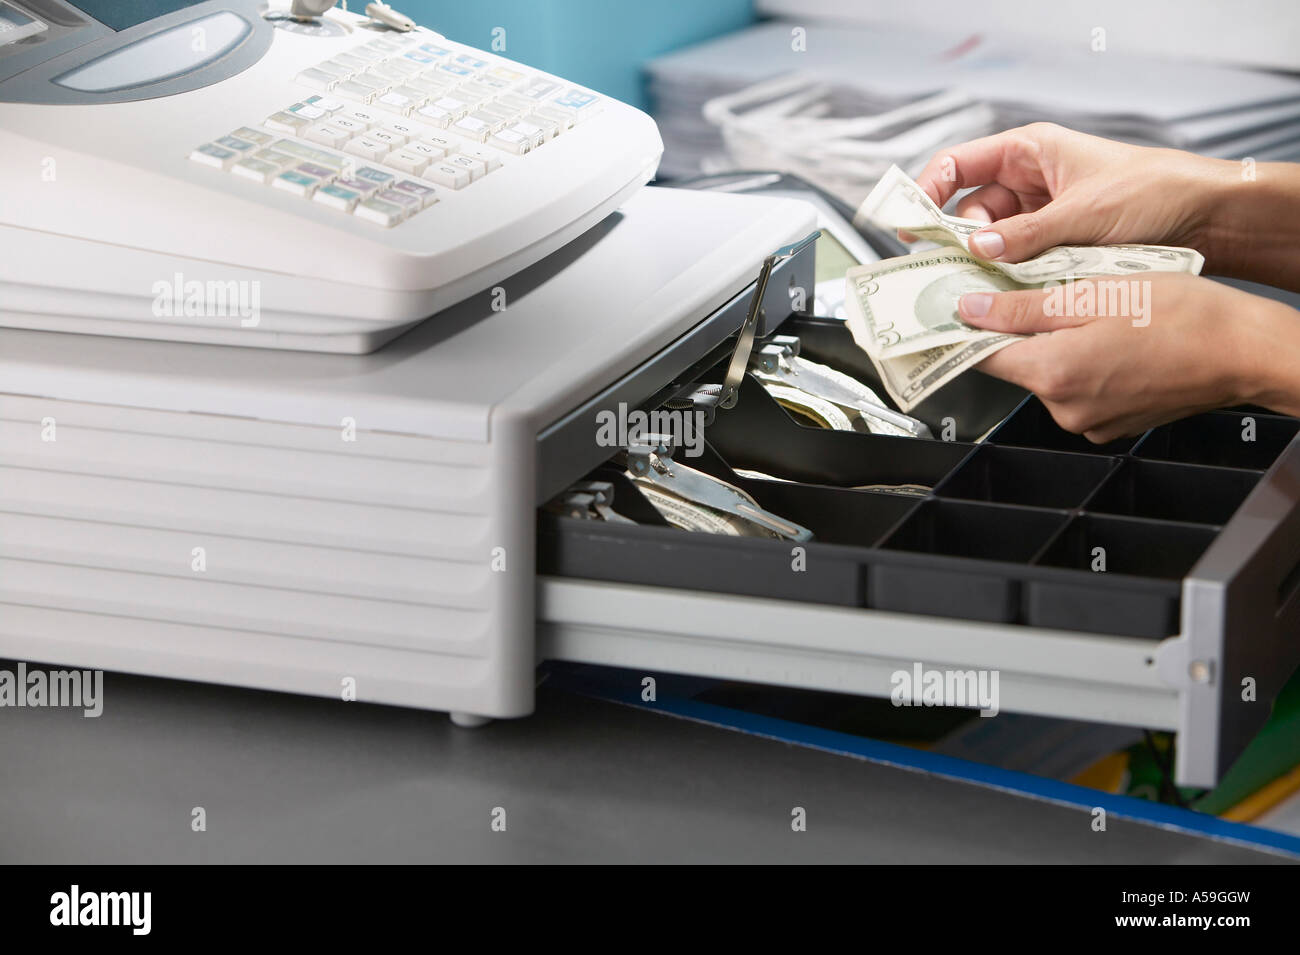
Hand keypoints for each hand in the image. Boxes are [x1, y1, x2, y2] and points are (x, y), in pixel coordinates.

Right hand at [913, 123, 1227, 264]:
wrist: (1205, 217)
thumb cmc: (1154, 191)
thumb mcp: (1083, 213)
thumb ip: (1026, 234)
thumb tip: (978, 249)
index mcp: (1029, 151)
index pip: (958, 165)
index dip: (926, 191)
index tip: (909, 221)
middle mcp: (1028, 180)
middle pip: (968, 210)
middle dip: (957, 239)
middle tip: (946, 269)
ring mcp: (1038, 214)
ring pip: (989, 241)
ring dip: (985, 264)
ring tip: (982, 286)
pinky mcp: (1051, 244)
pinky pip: (1014, 260)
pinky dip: (1008, 277)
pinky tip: (1006, 292)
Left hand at [959, 273, 1294, 441]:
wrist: (1244, 351)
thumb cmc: (1183, 318)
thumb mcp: (1095, 295)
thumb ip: (1024, 308)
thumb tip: (971, 311)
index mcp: (1053, 374)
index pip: (985, 355)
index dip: (971, 328)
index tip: (961, 307)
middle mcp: (1065, 408)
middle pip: (1019, 363)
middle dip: (1026, 330)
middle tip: (1050, 293)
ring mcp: (1089, 422)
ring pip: (1052, 374)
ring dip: (1061, 345)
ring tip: (1097, 313)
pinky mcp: (1112, 424)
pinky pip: (1081, 388)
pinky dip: (1087, 363)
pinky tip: (1115, 339)